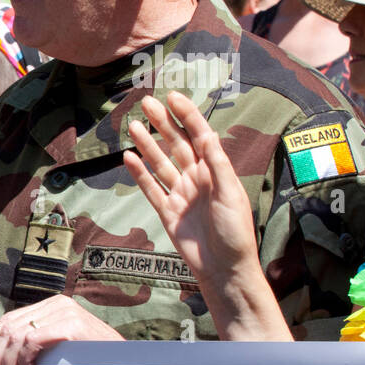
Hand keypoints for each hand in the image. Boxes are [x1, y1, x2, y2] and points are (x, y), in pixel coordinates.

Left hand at [0, 295, 121, 364]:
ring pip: (16, 337)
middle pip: (7, 329)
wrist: (125, 360)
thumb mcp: (57, 348)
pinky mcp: (71, 325)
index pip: (7, 321)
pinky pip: (33, 341)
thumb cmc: (90, 358)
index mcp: (49, 307)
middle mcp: (55, 305)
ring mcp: (64, 312)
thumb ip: (34, 345)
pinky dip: (26, 361)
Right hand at [123, 91, 257, 279]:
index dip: (187, 116)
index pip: (199, 136)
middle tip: (147, 102)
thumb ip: (217, 164)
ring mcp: (180, 194)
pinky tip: (128, 157)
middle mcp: (197, 178)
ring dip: (148, 144)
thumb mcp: (231, 194)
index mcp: (215, 171)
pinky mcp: (167, 211)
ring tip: (134, 125)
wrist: (223, 267)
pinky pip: (150, 188)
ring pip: (160, 163)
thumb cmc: (235, 232)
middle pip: (176, 144)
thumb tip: (207, 135)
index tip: (173, 97)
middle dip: (163, 123)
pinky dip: (139, 173)